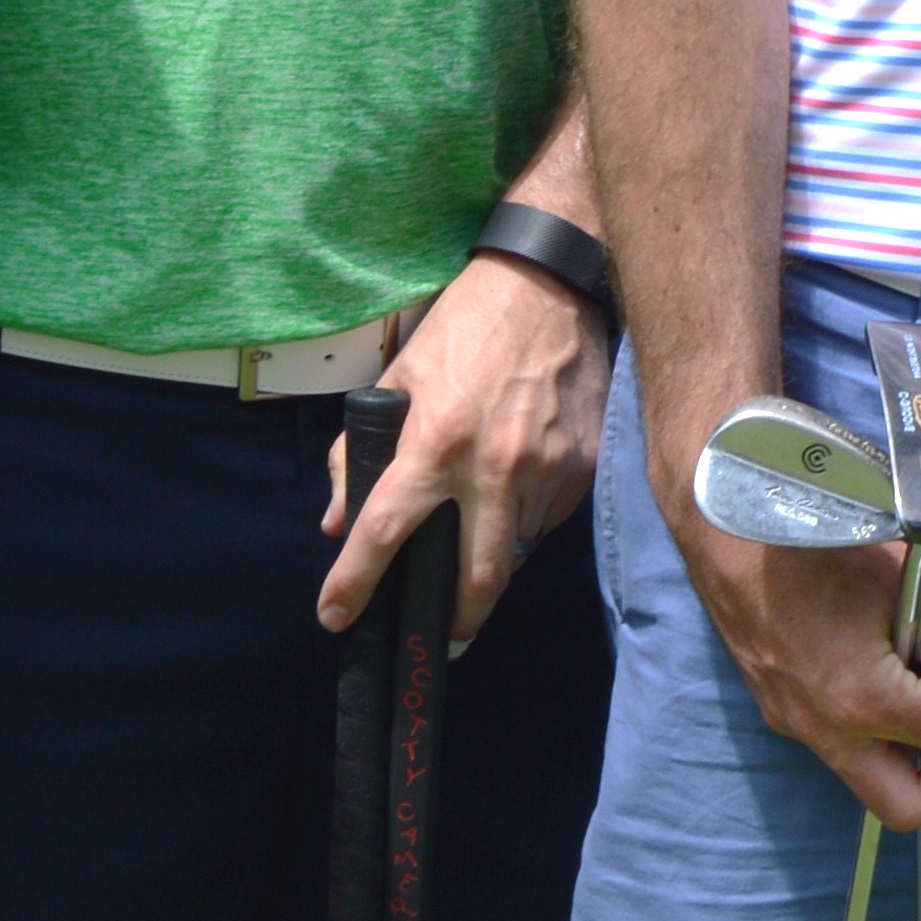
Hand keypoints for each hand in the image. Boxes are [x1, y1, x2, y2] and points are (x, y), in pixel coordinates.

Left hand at [323, 254, 611, 641]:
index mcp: (435, 443)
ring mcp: (545, 471)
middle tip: (443, 633)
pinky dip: (527, 522)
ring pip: (517, 550)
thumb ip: (360, 452)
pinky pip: (549, 519)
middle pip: (476, 581)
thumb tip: (338, 521)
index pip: (383, 534)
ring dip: (494, 558)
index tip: (335, 618)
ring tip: (480, 536)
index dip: (353, 585)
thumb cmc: (464, 329)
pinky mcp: (584, 467)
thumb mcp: (398, 380)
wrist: (548, 286)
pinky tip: (517, 494)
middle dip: (456, 621)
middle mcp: (492, 468)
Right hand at [654, 418, 920, 834]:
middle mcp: (825, 732)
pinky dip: (875, 721)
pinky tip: (874, 655)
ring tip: (913, 670)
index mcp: (863, 703)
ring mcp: (796, 725)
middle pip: (909, 808)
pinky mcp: (780, 709)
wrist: (729, 523)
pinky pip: (841, 745)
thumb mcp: (911, 574)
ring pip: (871, 779)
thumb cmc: (820, 541)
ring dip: (910, 741)